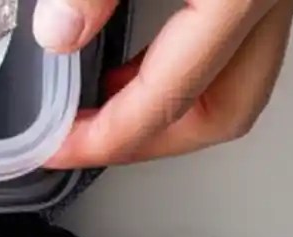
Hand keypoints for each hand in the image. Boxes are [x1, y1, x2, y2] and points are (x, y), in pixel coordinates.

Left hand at [32, 0, 292, 167]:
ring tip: (97, 111)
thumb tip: (58, 34)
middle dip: (146, 143)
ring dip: (166, 110)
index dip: (106, 136)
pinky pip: (231, 45)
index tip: (55, 147)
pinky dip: (182, 68)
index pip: (171, 97)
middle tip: (80, 144)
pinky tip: (134, 63)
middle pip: (223, 113)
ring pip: (236, 83)